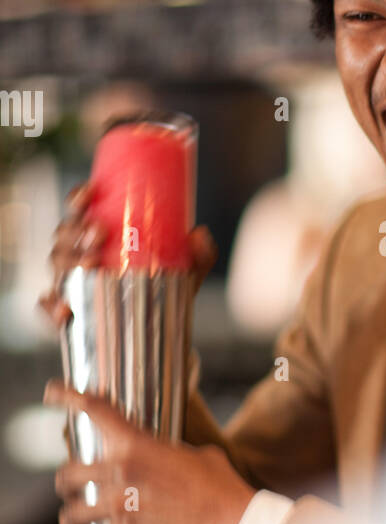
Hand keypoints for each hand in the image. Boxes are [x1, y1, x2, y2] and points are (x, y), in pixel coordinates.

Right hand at [38, 181, 216, 331]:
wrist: (160, 332)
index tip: (91, 192)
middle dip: (77, 230)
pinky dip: (50, 306)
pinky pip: (47, 306)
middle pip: (64, 234)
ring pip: (57, 263)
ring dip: (69, 260)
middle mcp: (80, 253)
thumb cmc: (166, 289)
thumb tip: (199, 234)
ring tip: (92, 263)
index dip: (79, 197)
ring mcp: (72, 281)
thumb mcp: (186, 271)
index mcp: (100, 234)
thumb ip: (200, 254)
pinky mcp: (68, 310)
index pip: (80, 209)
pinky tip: (65, 308)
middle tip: (100, 233)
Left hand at [45, 380, 255, 523]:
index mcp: (136, 445)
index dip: (68, 396)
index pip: (94, 410)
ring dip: (75, 522)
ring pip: (74, 517)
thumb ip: (172, 455)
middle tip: (72, 489)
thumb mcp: (198, 456)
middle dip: (67, 483)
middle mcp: (119, 474)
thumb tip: (172, 460)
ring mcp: (118, 509)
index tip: (53, 393)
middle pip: (67, 476)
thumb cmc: (221, 488)